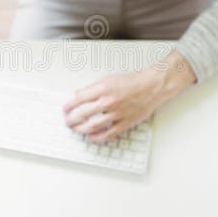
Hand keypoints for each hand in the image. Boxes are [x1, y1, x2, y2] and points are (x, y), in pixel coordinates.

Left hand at [63, 51, 196, 142]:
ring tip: (76, 130)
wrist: (152, 86)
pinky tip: (91, 137)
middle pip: (82, 114)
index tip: (65, 109)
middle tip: (67, 121)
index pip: (78, 99)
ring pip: (92, 126)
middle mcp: (108, 101)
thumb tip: (79, 94)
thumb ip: (92, 88)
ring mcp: (116, 114)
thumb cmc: (133, 81)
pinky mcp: (125, 123)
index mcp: (102, 88)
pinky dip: (97, 138)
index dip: (68, 106)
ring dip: (81, 130)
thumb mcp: (109, 78)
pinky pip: (108, 134)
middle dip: (71, 120)